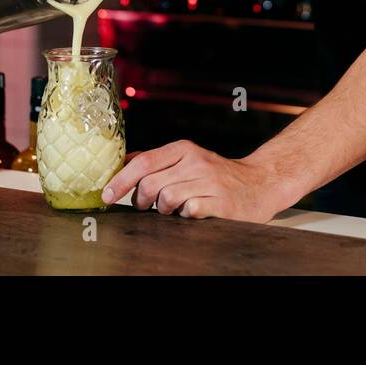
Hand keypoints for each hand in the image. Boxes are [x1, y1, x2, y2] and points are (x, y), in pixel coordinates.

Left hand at [101, 140, 295, 223]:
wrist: (259, 184)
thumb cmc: (217, 175)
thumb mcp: (187, 159)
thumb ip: (156, 161)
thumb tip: (120, 163)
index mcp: (183, 149)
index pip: (143, 162)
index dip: (120, 181)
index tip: (106, 195)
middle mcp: (196, 162)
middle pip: (150, 183)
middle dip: (141, 200)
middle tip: (148, 206)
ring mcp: (210, 182)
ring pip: (167, 198)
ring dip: (163, 209)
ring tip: (173, 209)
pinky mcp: (222, 202)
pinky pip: (190, 211)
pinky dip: (185, 215)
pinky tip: (191, 212)